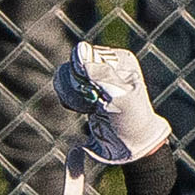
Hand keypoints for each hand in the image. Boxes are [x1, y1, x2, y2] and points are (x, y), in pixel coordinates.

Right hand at [55, 42, 171, 164]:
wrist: (129, 145)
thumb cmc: (131, 121)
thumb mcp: (120, 98)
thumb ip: (102, 74)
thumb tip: (79, 49)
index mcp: (120, 59)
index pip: (83, 55)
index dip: (83, 76)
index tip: (99, 93)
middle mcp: (108, 62)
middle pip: (71, 66)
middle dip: (76, 87)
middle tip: (95, 103)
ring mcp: (95, 75)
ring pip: (64, 76)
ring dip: (72, 96)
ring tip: (90, 108)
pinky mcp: (85, 88)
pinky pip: (63, 86)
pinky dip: (69, 100)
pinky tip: (85, 109)